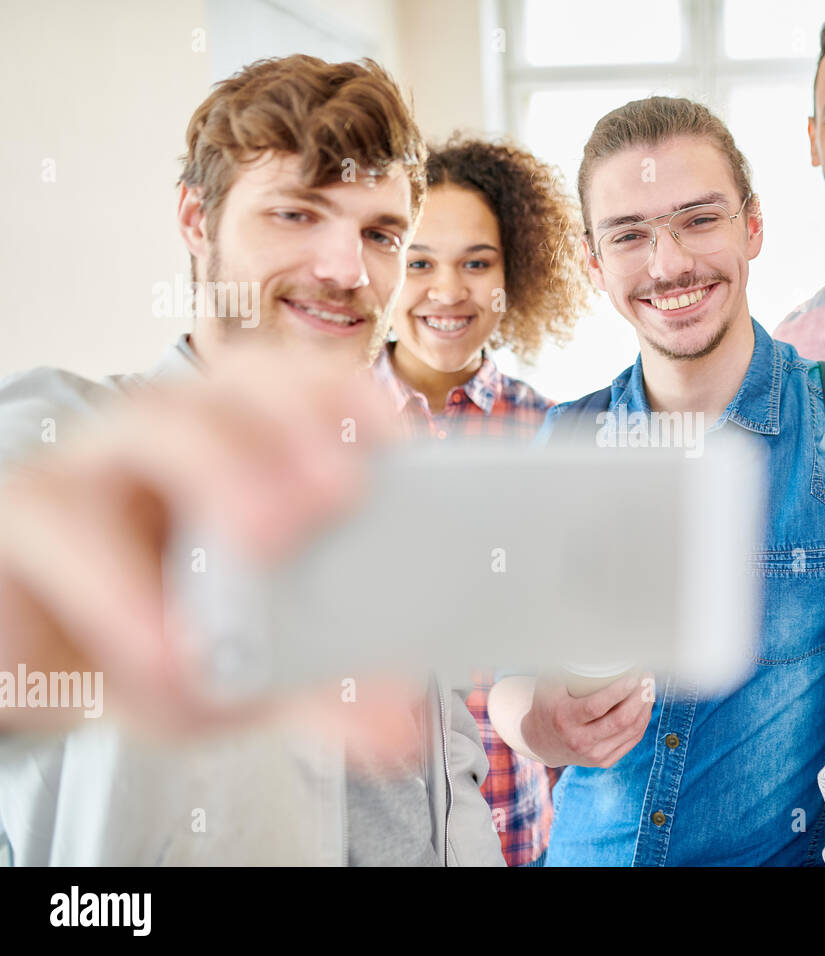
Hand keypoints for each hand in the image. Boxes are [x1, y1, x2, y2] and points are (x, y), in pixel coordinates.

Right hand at [0, 346, 405, 738]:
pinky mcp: (17, 524)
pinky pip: (66, 529)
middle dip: (288, 430)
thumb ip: (322, 690)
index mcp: (229, 452)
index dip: (335, 392)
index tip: (390, 430)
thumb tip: (402, 726)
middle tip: (341, 490)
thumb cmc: (150, 640)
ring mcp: (85, 469)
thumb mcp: (246, 674)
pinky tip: (167, 652)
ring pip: (145, 429)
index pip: (285, 386)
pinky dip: (121, 590)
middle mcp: (159, 441)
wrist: (32, 678)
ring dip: (216, 478)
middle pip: (227, 393)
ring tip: (270, 541)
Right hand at [520, 671, 654, 767]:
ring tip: (650, 687)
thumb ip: (564, 662)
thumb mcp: (548, 683)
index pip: (597, 706)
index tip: (633, 674)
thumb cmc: (548, 703)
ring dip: (645, 707)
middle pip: (620, 720)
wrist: (542, 741)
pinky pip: (632, 740)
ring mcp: (594, 754)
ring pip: (631, 731)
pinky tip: (646, 704)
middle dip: (640, 696)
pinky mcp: (604, 760)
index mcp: (564, 719)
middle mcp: (580, 741)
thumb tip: (587, 638)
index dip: (619, 691)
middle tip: (647, 677)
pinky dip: (643, 720)